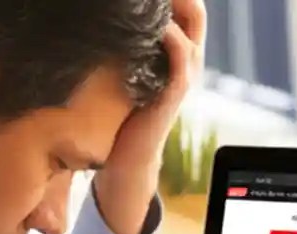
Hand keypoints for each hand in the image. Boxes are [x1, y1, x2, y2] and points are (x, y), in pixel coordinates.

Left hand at [92, 0, 206, 233]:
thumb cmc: (122, 112)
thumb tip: (100, 21)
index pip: (188, 8)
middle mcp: (187, 58)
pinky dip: (169, 34)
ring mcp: (185, 73)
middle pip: (196, 11)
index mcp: (177, 52)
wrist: (127, 156)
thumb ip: (124, 46)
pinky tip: (149, 25)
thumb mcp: (126, 70)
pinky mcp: (176, 89)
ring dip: (172, 5)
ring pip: (191, 24)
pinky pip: (180, 53)